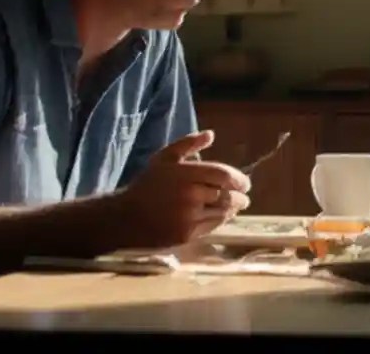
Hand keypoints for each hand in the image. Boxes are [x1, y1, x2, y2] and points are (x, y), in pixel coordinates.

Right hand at [116, 130, 251, 247]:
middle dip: (240, 197)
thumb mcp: (164, 159)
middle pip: (227, 196)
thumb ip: (188, 144)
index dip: (239, 179)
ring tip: (236, 206)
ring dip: (233, 209)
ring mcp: (189, 217)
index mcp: (186, 174)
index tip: (245, 183)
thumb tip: (211, 134)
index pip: (224, 175)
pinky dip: (221, 221)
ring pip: (222, 213)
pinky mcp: (186, 235)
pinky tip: (221, 216)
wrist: (124, 218)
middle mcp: (190, 195)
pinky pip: (212, 226)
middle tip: (244, 197)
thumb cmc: (147, 185)